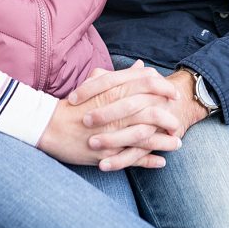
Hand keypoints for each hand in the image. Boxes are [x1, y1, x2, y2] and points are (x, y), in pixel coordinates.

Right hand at [38, 60, 183, 169]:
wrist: (49, 126)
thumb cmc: (75, 104)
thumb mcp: (97, 83)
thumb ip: (121, 75)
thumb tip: (141, 65)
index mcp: (112, 90)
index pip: (146, 83)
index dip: (164, 88)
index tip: (174, 94)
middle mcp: (115, 110)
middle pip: (151, 110)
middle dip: (169, 116)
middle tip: (178, 121)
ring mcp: (111, 132)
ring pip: (146, 136)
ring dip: (164, 141)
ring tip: (177, 143)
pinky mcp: (106, 152)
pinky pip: (133, 158)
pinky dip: (149, 160)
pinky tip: (161, 162)